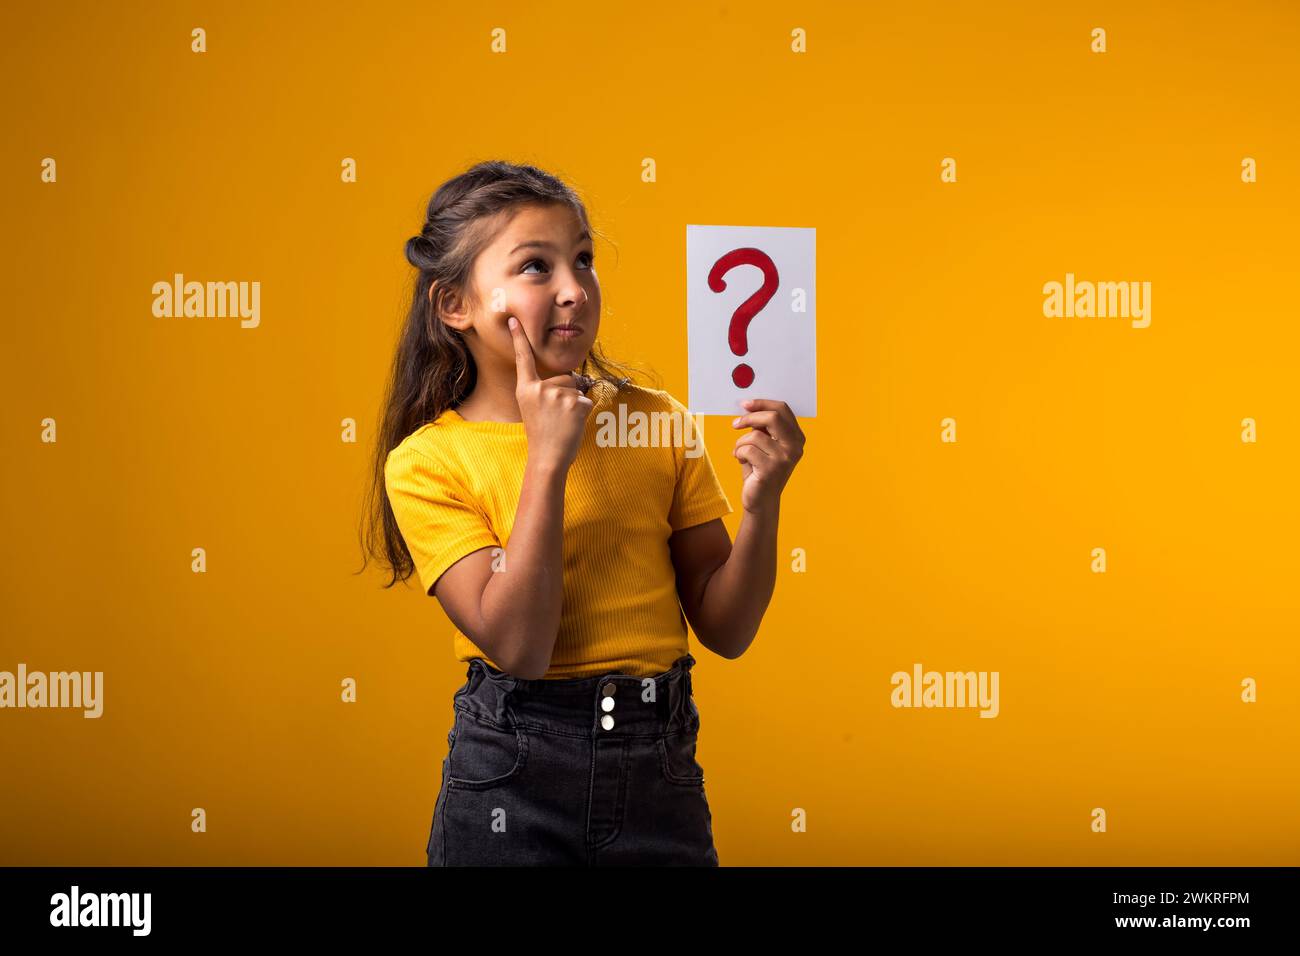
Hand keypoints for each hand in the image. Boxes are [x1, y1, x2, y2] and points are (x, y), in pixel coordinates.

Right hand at [509, 316, 593, 469]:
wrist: (547, 458)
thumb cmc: (542, 434)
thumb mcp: (533, 408)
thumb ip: (544, 390)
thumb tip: (572, 378)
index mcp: (526, 389)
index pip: (524, 359)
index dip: (520, 339)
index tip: (514, 319)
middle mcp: (540, 389)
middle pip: (566, 377)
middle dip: (567, 394)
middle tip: (556, 417)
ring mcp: (558, 396)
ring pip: (577, 389)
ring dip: (575, 404)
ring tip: (563, 423)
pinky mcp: (575, 404)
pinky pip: (587, 400)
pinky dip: (584, 413)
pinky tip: (572, 425)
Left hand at [730, 398, 804, 513]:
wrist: (761, 500)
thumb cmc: (760, 469)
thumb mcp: (764, 444)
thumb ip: (762, 427)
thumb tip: (749, 407)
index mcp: (797, 437)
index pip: (783, 410)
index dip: (762, 403)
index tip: (745, 404)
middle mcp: (795, 447)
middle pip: (772, 417)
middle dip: (750, 417)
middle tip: (735, 424)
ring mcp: (784, 459)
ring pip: (755, 435)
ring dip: (740, 442)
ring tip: (739, 452)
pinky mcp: (771, 469)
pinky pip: (747, 450)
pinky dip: (738, 453)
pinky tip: (740, 461)